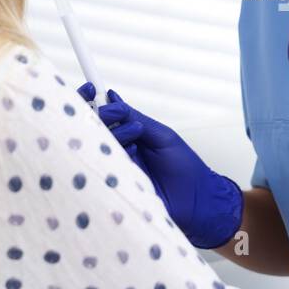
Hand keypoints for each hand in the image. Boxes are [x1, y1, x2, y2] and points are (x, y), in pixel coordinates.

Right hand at [78, 83, 242, 248]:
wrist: (199, 200)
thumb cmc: (185, 169)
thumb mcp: (161, 135)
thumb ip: (134, 117)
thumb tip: (111, 97)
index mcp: (126, 136)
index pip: (99, 117)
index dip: (90, 102)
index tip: (92, 88)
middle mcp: (116, 152)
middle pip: (90, 131)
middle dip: (97, 116)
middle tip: (112, 113)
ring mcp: (114, 170)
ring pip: (97, 147)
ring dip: (115, 134)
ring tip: (136, 134)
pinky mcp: (115, 188)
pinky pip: (103, 170)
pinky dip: (113, 157)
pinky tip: (130, 155)